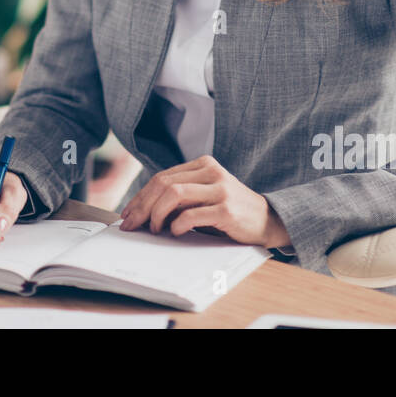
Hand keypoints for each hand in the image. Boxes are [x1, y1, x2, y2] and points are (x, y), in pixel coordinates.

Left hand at [118, 155, 290, 248]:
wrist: (267, 220)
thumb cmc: (229, 210)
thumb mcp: (205, 195)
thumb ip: (181, 196)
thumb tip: (142, 212)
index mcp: (203, 164)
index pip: (161, 177)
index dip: (140, 196)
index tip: (128, 214)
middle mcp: (211, 172)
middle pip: (164, 184)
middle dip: (142, 206)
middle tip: (131, 225)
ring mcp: (220, 189)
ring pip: (174, 194)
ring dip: (156, 214)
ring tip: (154, 229)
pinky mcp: (227, 209)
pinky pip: (192, 214)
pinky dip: (177, 225)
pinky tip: (174, 232)